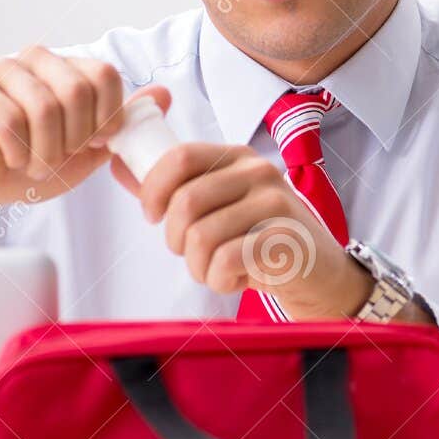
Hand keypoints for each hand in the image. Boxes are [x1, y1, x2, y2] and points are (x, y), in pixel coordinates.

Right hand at [0, 46, 137, 245]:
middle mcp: (34, 60)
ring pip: (44, 106)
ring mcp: (0, 70)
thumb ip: (120, 126)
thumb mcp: (84, 153)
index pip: (104, 75)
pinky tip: (11, 159)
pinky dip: (17, 152)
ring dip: (45, 151)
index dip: (106, 118)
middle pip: (78, 89)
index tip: (92, 145)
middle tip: (58, 158)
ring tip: (34, 164)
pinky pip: (9, 119)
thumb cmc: (25, 165)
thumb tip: (164, 96)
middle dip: (75, 138)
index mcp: (64, 68)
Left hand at [110, 109, 371, 319]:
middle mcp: (258, 172)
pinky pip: (224, 262)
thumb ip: (172, 186)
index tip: (153, 216)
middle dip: (175, 239)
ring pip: (200, 237)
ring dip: (198, 267)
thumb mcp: (218, 207)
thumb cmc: (260, 239)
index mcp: (236, 157)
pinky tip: (236, 279)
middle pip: (185, 202)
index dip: (153, 189)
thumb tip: (119, 163)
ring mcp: (275, 204)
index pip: (180, 157)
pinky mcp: (284, 240)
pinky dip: (219, 280)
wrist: (319, 275)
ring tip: (217, 269)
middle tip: (191, 253)